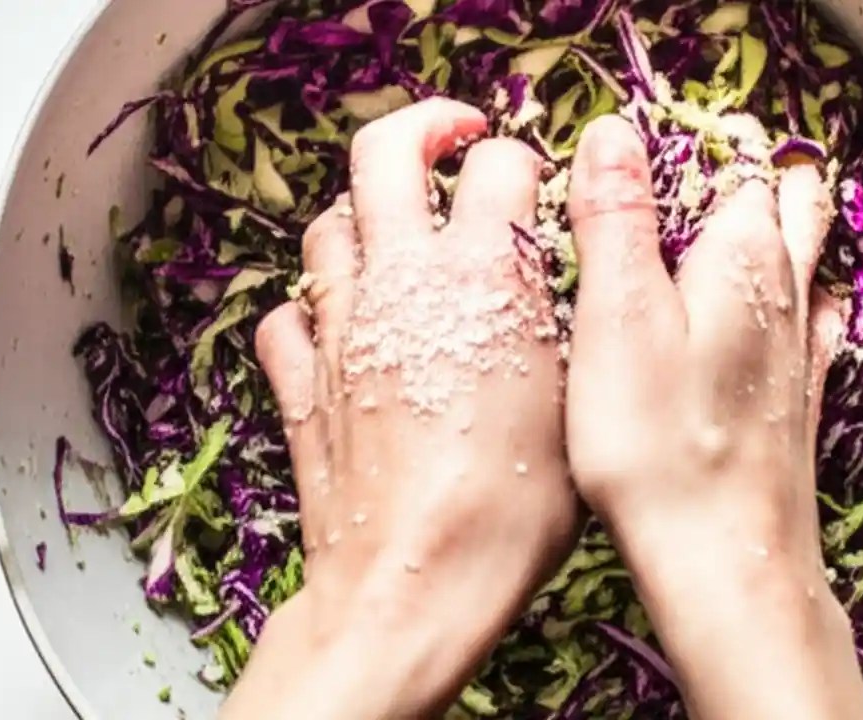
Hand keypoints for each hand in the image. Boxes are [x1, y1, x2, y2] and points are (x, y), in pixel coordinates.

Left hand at [222, 98, 578, 719]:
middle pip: (385, 155)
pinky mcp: (302, 380)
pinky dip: (312, 306)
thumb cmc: (513, 509)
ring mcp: (341, 328)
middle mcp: (404, 283)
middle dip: (422, 128)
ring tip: (398, 234)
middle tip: (452, 139)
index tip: (531, 181)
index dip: (520, 161)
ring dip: (364, 215)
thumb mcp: (573, 399)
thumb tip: (547, 273)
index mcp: (484, 277)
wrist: (416, 585)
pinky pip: (288, 315)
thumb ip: (557, 317)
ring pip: (328, 227)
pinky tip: (339, 326)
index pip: (498, 165)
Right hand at [564, 116, 862, 718]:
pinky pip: (811, 316)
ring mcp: (801, 343)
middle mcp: (787, 287)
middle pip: (785, 196)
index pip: (736, 157)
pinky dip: (792, 293)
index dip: (686, 145)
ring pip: (802, 253)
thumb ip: (617, 218)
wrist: (726, 564)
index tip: (632, 165)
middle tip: (666, 192)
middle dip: (737, 175)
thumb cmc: (658, 446)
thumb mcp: (615, 318)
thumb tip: (614, 132)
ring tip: (713, 230)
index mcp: (742, 252)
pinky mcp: (797, 394)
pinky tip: (779, 309)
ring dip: (765, 228)